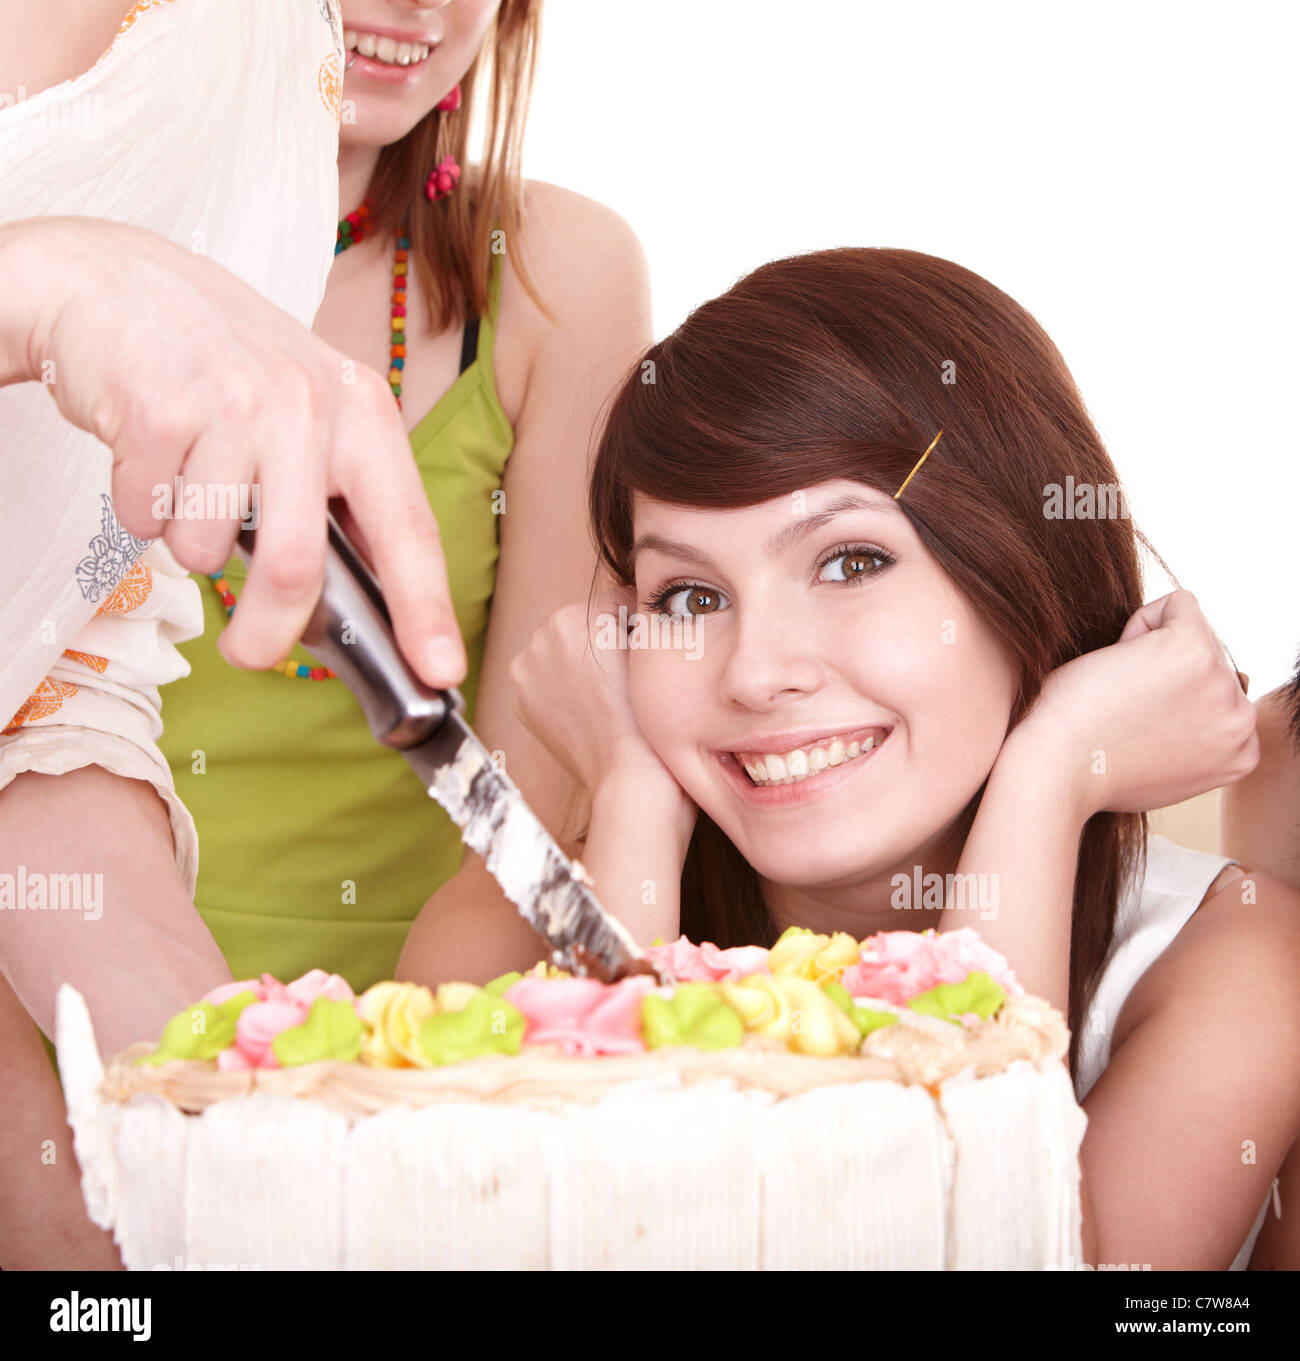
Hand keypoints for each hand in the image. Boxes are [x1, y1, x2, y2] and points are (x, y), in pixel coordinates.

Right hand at [3, 216, 465, 688]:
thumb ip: (343, 496)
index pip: (407, 529)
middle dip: (270, 632)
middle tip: (251, 653)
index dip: (425, 609)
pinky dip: (141, 511)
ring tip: (188, 487)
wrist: (117, 281)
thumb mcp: (311, 412)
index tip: (441, 670)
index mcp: (362, 414)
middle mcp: (308, 404)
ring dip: (189, 545)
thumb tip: (372, 608)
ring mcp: (232, 401)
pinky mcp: (158, 408)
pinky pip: (147, 518)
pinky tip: (150, 457)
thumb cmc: (225, 365)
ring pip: (208, 549)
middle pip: (297, 566)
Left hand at [509, 586, 696, 818]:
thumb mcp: (650, 648)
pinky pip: (548, 680)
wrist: (629, 775)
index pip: (614, 601)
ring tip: (612, 690)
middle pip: (583, 624)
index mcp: (574, 617)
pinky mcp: (522, 702)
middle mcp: (541, 638)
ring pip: (563, 652)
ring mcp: (526, 672)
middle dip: (606, 638)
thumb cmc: (650, 715)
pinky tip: (592, 706)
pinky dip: (566, 687)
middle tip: (631, 667)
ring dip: (583, 661)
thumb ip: (637, 615)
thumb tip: (632, 606)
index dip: (639, 618)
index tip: (651, 635)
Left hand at [1009, 589, 1257, 816]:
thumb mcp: (1162, 766)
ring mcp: (1221, 685)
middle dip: (1162, 671)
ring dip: (1148, 650)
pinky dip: (1140, 621)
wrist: (1057, 768)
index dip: (1172, 698)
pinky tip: (1115, 661)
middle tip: (1120, 709)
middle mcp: (1241, 720)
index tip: (1136, 727)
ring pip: (1192, 631)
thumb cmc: (1090, 766)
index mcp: (1241, 750)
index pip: (1218, 691)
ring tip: (1118, 691)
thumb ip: (1192, 737)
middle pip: (1209, 659)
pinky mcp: (1193, 651)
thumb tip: (1192, 700)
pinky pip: (1179, 604)